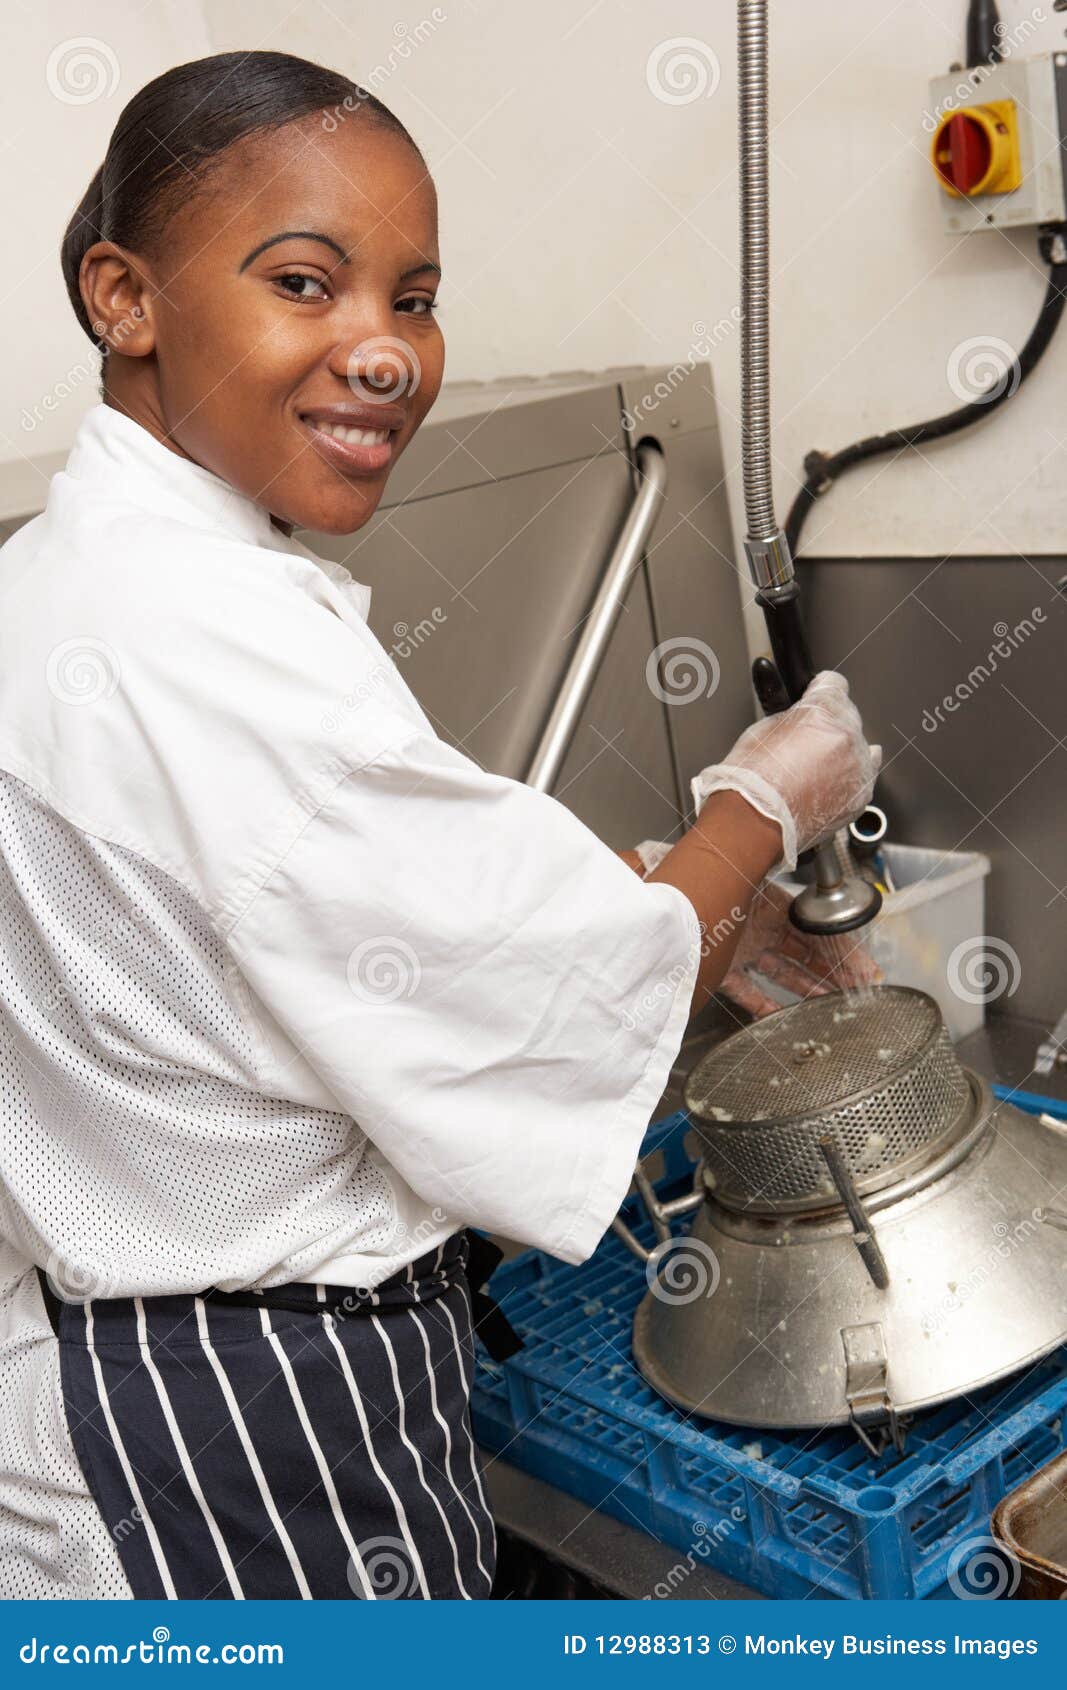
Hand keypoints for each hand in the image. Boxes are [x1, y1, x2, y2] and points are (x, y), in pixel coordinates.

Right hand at [691, 671, 880, 870]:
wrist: (755, 823)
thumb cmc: (752, 780)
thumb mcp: (764, 729)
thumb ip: (792, 717)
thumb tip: (799, 716)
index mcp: (823, 710)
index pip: (835, 684)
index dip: (820, 689)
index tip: (816, 694)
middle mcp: (847, 735)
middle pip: (848, 716)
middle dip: (830, 724)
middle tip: (806, 739)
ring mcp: (858, 767)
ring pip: (859, 748)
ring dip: (841, 752)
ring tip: (813, 767)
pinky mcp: (860, 796)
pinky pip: (862, 777)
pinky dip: (848, 778)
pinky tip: (827, 783)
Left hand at [718, 880, 882, 1018]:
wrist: (677, 899)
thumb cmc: (719, 884)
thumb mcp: (771, 897)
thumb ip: (808, 919)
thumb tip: (836, 926)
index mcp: (775, 904)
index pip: (817, 932)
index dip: (843, 953)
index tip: (864, 972)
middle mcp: (760, 925)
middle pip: (803, 954)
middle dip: (831, 973)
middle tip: (854, 993)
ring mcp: (742, 947)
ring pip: (781, 972)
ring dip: (805, 988)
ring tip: (827, 1005)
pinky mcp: (722, 967)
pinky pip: (747, 990)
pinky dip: (764, 1004)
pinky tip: (781, 1016)